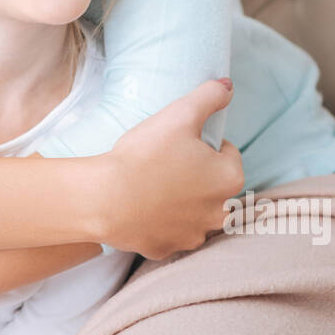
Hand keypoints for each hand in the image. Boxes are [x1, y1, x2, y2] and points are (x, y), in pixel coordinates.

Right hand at [99, 79, 243, 259]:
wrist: (104, 199)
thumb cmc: (144, 155)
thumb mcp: (179, 114)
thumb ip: (209, 97)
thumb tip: (227, 85)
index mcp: (230, 179)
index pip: (227, 153)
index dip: (204, 143)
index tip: (180, 142)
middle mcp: (220, 212)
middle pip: (214, 186)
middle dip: (197, 175)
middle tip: (165, 162)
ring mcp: (193, 235)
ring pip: (194, 213)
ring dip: (183, 202)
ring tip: (154, 185)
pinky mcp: (167, 249)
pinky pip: (169, 232)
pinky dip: (160, 222)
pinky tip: (143, 208)